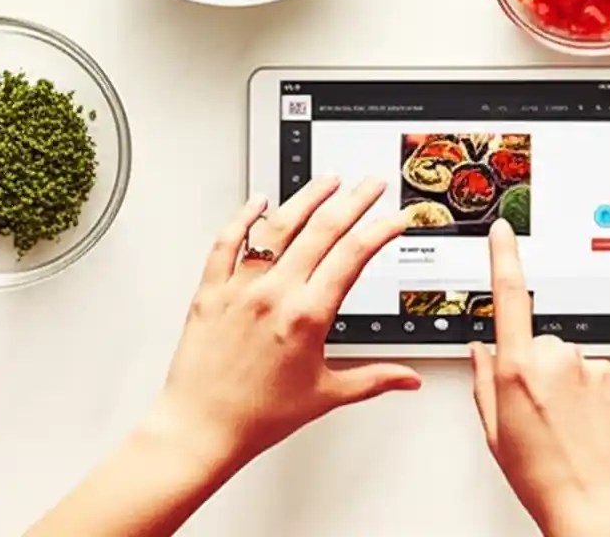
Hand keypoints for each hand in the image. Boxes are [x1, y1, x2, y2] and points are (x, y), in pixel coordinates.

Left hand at [149, 176, 421, 470]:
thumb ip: (374, 379)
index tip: (395, 219)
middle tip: (370, 185)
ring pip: (277, 227)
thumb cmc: (257, 416)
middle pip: (322, 230)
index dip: (380, 230)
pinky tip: (257, 202)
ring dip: (306, 198)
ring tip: (328, 181)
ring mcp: (240, 288)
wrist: (201, 428)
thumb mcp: (326, 395)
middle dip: (353, 200)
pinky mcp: (210, 291)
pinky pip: (226, 243)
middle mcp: (274, 294)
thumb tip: (408, 378)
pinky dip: (243, 218)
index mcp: (307, 316)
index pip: (354, 256)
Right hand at [470, 221, 609, 536]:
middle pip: (548, 345)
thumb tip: (481, 352)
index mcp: (520, 370)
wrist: (600, 512)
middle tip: (548, 416)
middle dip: (546, 371)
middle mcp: (560, 360)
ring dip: (579, 388)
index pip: (510, 296)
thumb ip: (485, 384)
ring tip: (578, 430)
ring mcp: (599, 368)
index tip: (503, 231)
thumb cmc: (545, 480)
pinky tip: (601, 429)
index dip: (504, 257)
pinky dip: (607, 399)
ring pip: (582, 364)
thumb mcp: (496, 435)